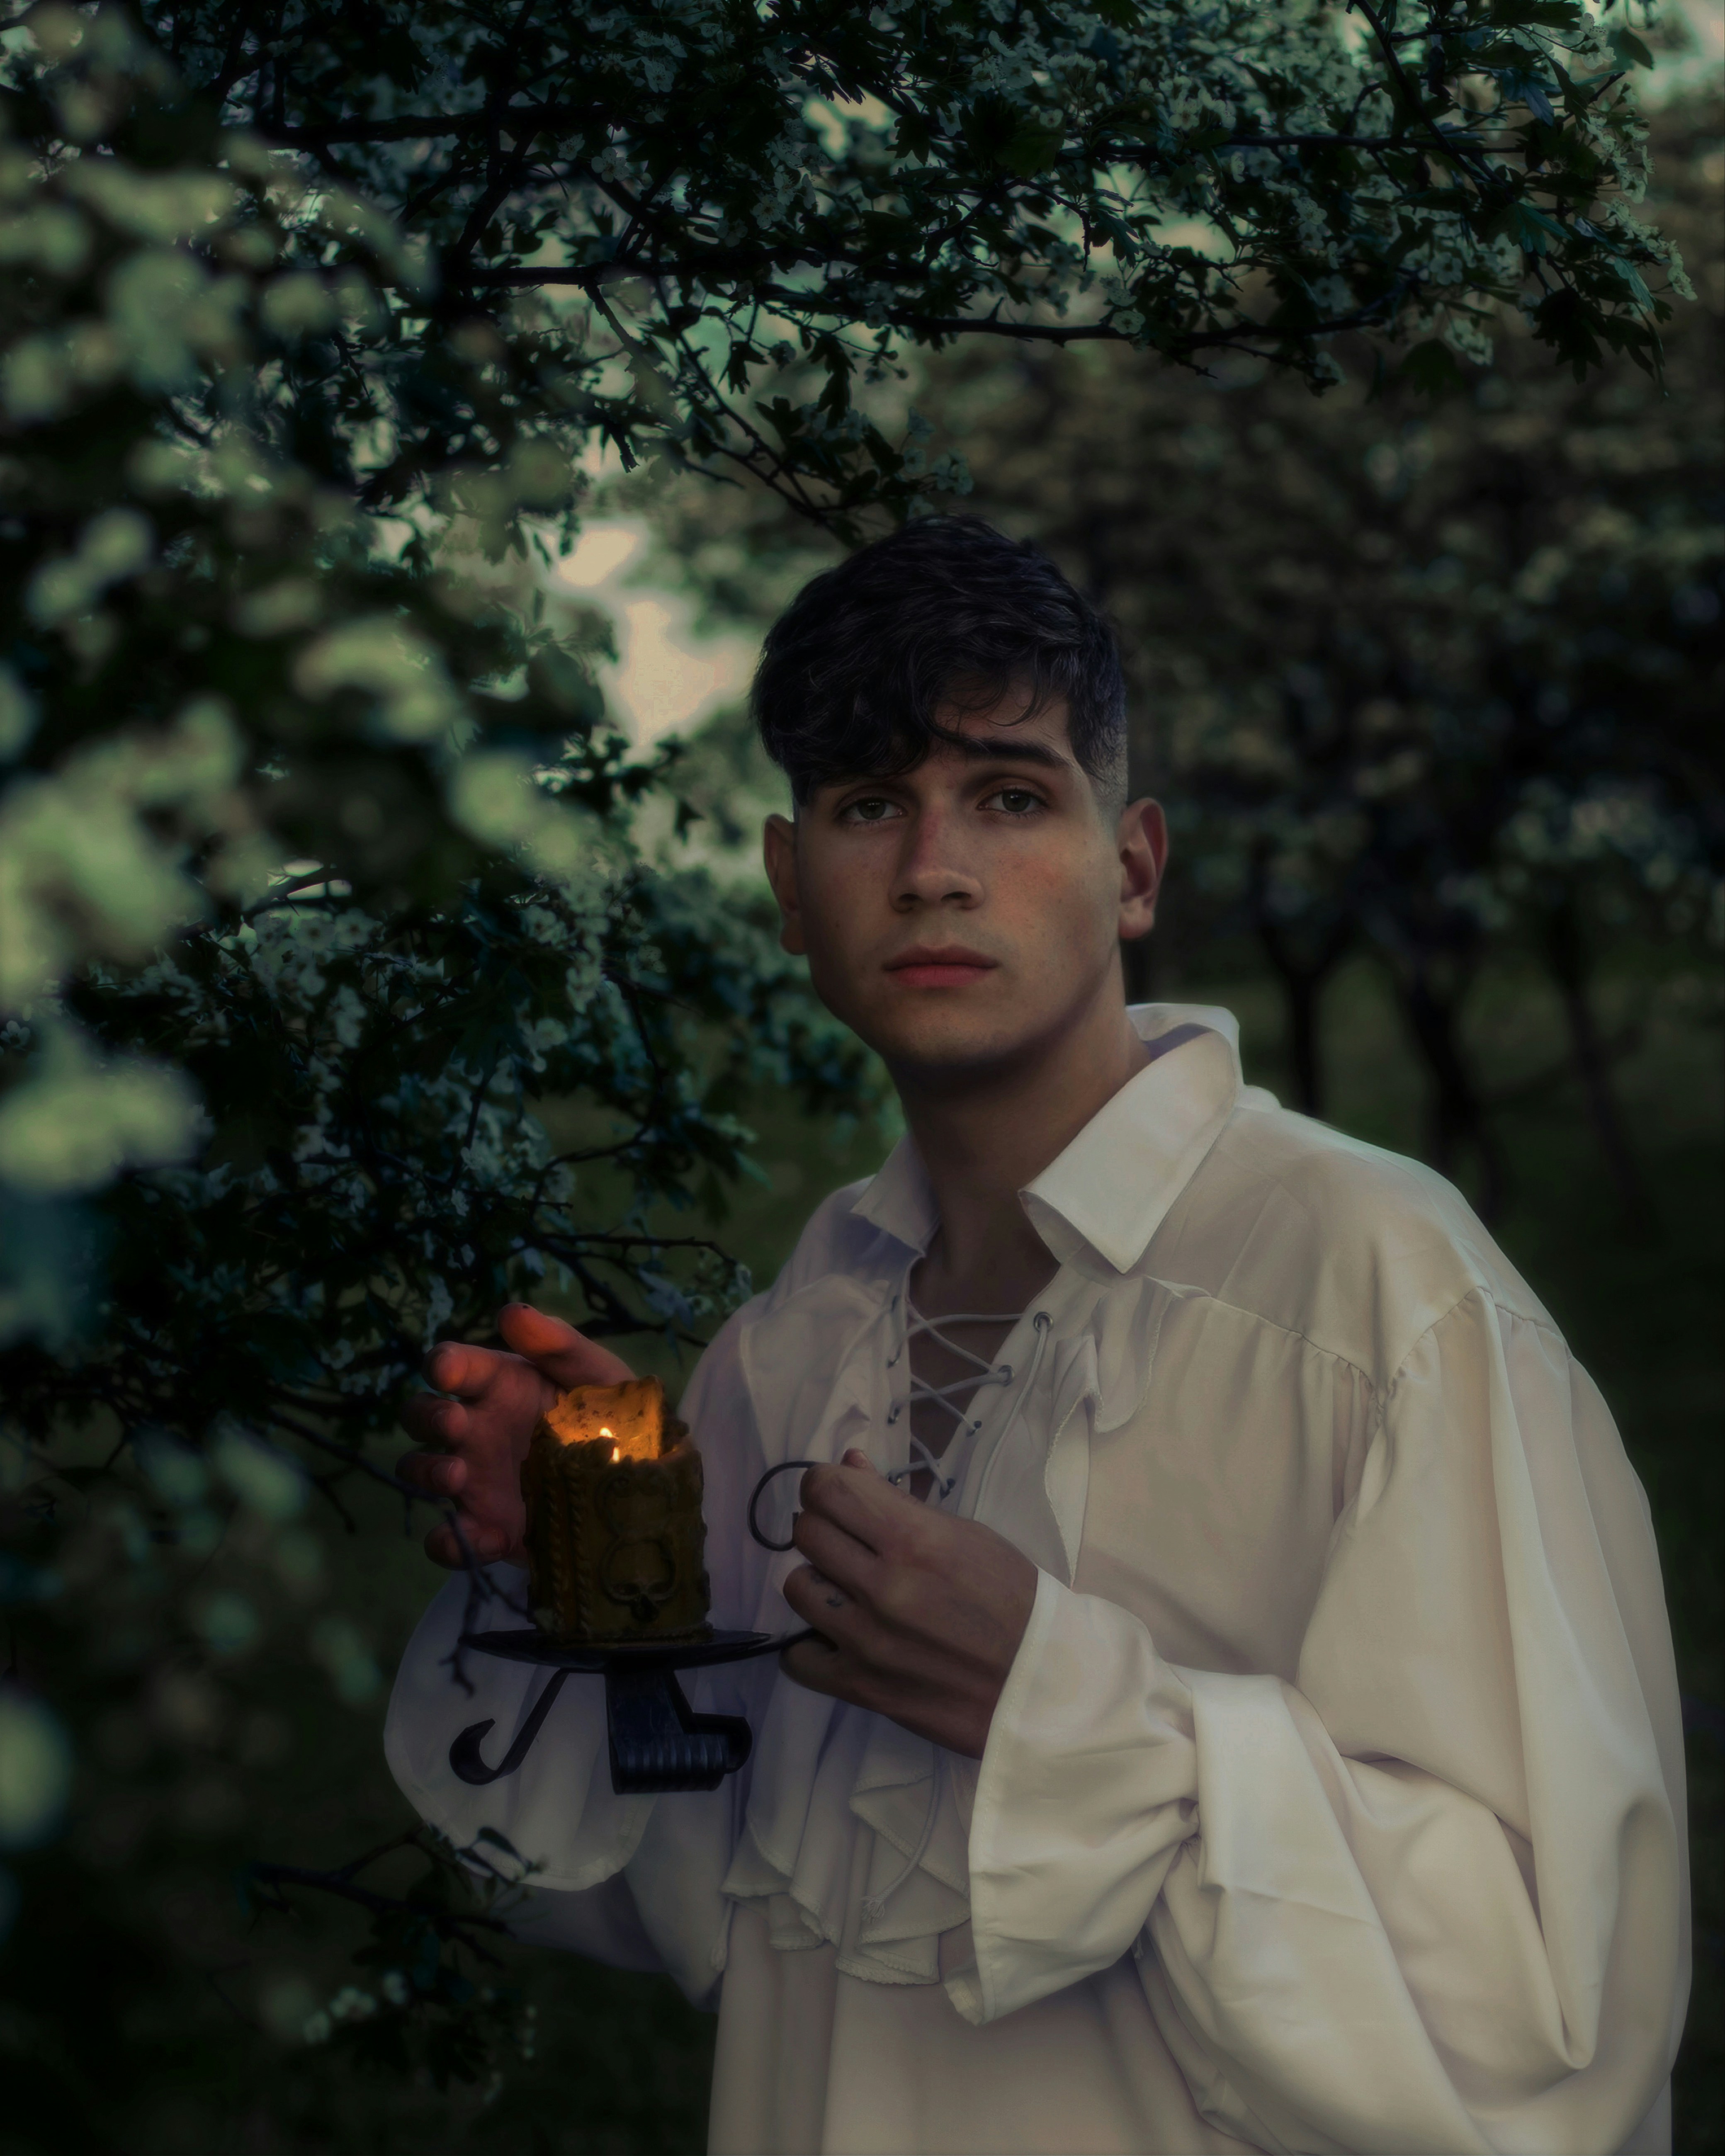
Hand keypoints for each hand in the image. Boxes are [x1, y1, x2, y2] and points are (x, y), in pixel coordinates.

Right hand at [396, 1303, 633, 1567]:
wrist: (643, 1488)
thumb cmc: (616, 1417)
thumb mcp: (599, 1376)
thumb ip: (559, 1345)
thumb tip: (510, 1312)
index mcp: (499, 1386)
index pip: (453, 1365)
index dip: (443, 1364)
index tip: (448, 1370)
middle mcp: (477, 1430)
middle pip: (423, 1416)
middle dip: (427, 1416)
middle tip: (455, 1423)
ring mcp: (477, 1481)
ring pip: (421, 1470)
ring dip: (427, 1471)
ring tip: (457, 1475)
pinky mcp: (488, 1529)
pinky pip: (449, 1538)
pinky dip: (451, 1541)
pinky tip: (482, 1536)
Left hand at [779, 1449, 1037, 1758]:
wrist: (1043, 1681)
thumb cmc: (1012, 1597)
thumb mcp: (966, 1534)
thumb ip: (899, 1501)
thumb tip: (849, 1463)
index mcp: (916, 1540)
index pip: (829, 1489)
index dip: (825, 1484)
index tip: (838, 1495)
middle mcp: (885, 1587)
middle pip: (807, 1533)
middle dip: (824, 1528)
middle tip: (850, 1542)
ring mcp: (868, 1641)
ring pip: (797, 1588)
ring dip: (819, 1583)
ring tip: (849, 1591)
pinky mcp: (862, 1688)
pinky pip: (798, 1658)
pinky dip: (813, 1647)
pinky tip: (840, 1640)